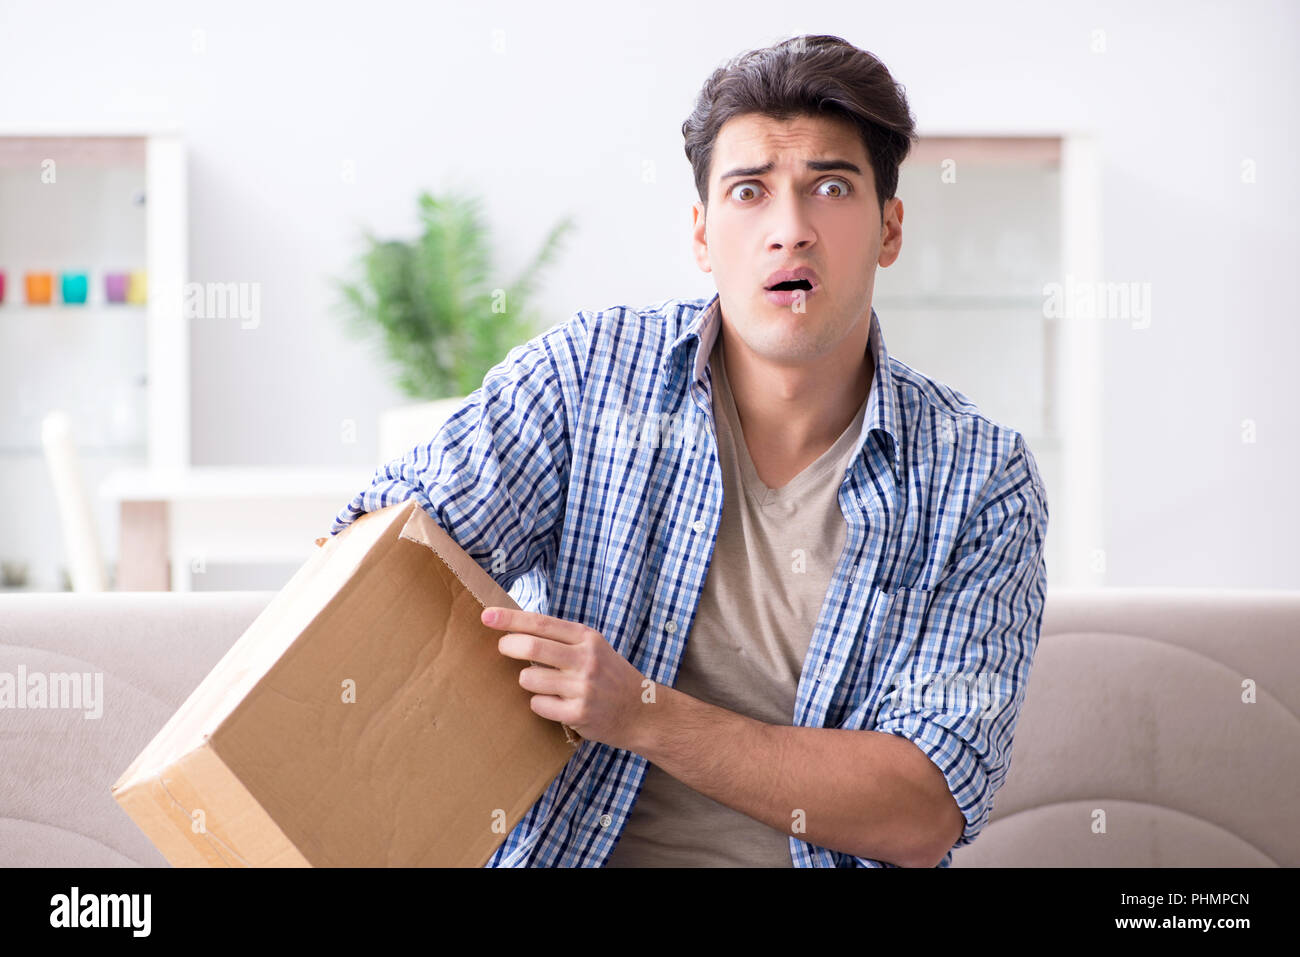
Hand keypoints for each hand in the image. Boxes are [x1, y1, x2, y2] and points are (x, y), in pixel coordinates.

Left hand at [482, 606, 650, 751]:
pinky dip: (540, 704)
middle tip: (503, 647)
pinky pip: (538, 705)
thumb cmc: (611, 676)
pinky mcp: (578, 714)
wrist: (642, 712)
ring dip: (527, 680)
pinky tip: (555, 704)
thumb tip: (517, 629)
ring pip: (530, 678)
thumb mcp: (594, 647)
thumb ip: (562, 639)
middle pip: (532, 646)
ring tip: (543, 683)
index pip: (541, 623)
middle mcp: (586, 660)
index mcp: (588, 638)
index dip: (511, 619)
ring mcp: (583, 688)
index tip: (487, 615)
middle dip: (509, 645)